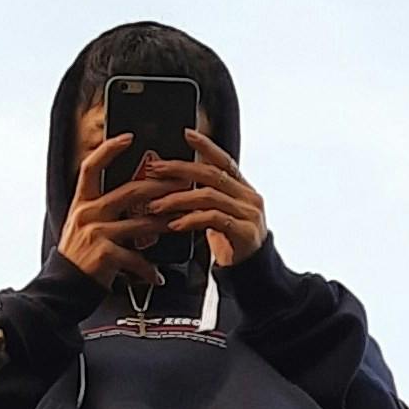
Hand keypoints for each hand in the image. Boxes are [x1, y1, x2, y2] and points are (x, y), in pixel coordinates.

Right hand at [54, 128, 180, 291]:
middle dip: (160, 187)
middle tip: (182, 184)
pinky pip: (136, 259)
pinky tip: (157, 276)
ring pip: (141, 224)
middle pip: (130, 191)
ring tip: (181, 224)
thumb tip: (134, 194)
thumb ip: (102, 209)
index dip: (109, 150)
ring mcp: (96, 234)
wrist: (63, 287)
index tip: (129, 137)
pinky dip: (149, 269)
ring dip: (165, 225)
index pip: (91, 167)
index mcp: (82, 203)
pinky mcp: (105, 255)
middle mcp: (87, 214)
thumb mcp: (83, 225)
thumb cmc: (79, 255)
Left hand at [148, 126, 266, 270]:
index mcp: (243, 190)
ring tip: (156, 205)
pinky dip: (190, 219)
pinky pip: (213, 219)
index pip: (224, 161)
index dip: (206, 146)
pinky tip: (174, 224)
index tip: (186, 133)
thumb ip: (205, 200)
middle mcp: (249, 197)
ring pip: (209, 196)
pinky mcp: (245, 232)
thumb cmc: (232, 245)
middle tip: (155, 170)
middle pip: (212, 174)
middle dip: (180, 170)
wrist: (253, 275)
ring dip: (178, 199)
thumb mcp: (218, 217)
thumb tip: (175, 185)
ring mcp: (249, 214)